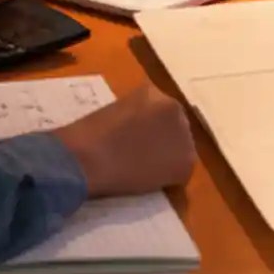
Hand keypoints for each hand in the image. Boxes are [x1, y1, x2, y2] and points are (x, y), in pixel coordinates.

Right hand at [52, 84, 196, 197]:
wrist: (88, 158)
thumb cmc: (89, 136)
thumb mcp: (114, 111)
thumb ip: (134, 116)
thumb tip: (138, 130)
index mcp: (153, 92)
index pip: (160, 111)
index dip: (150, 128)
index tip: (137, 139)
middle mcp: (175, 108)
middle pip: (175, 127)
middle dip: (164, 141)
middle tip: (144, 156)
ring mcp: (184, 135)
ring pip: (180, 149)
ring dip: (168, 159)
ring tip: (145, 170)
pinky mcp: (185, 162)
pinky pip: (181, 172)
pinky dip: (168, 179)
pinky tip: (148, 181)